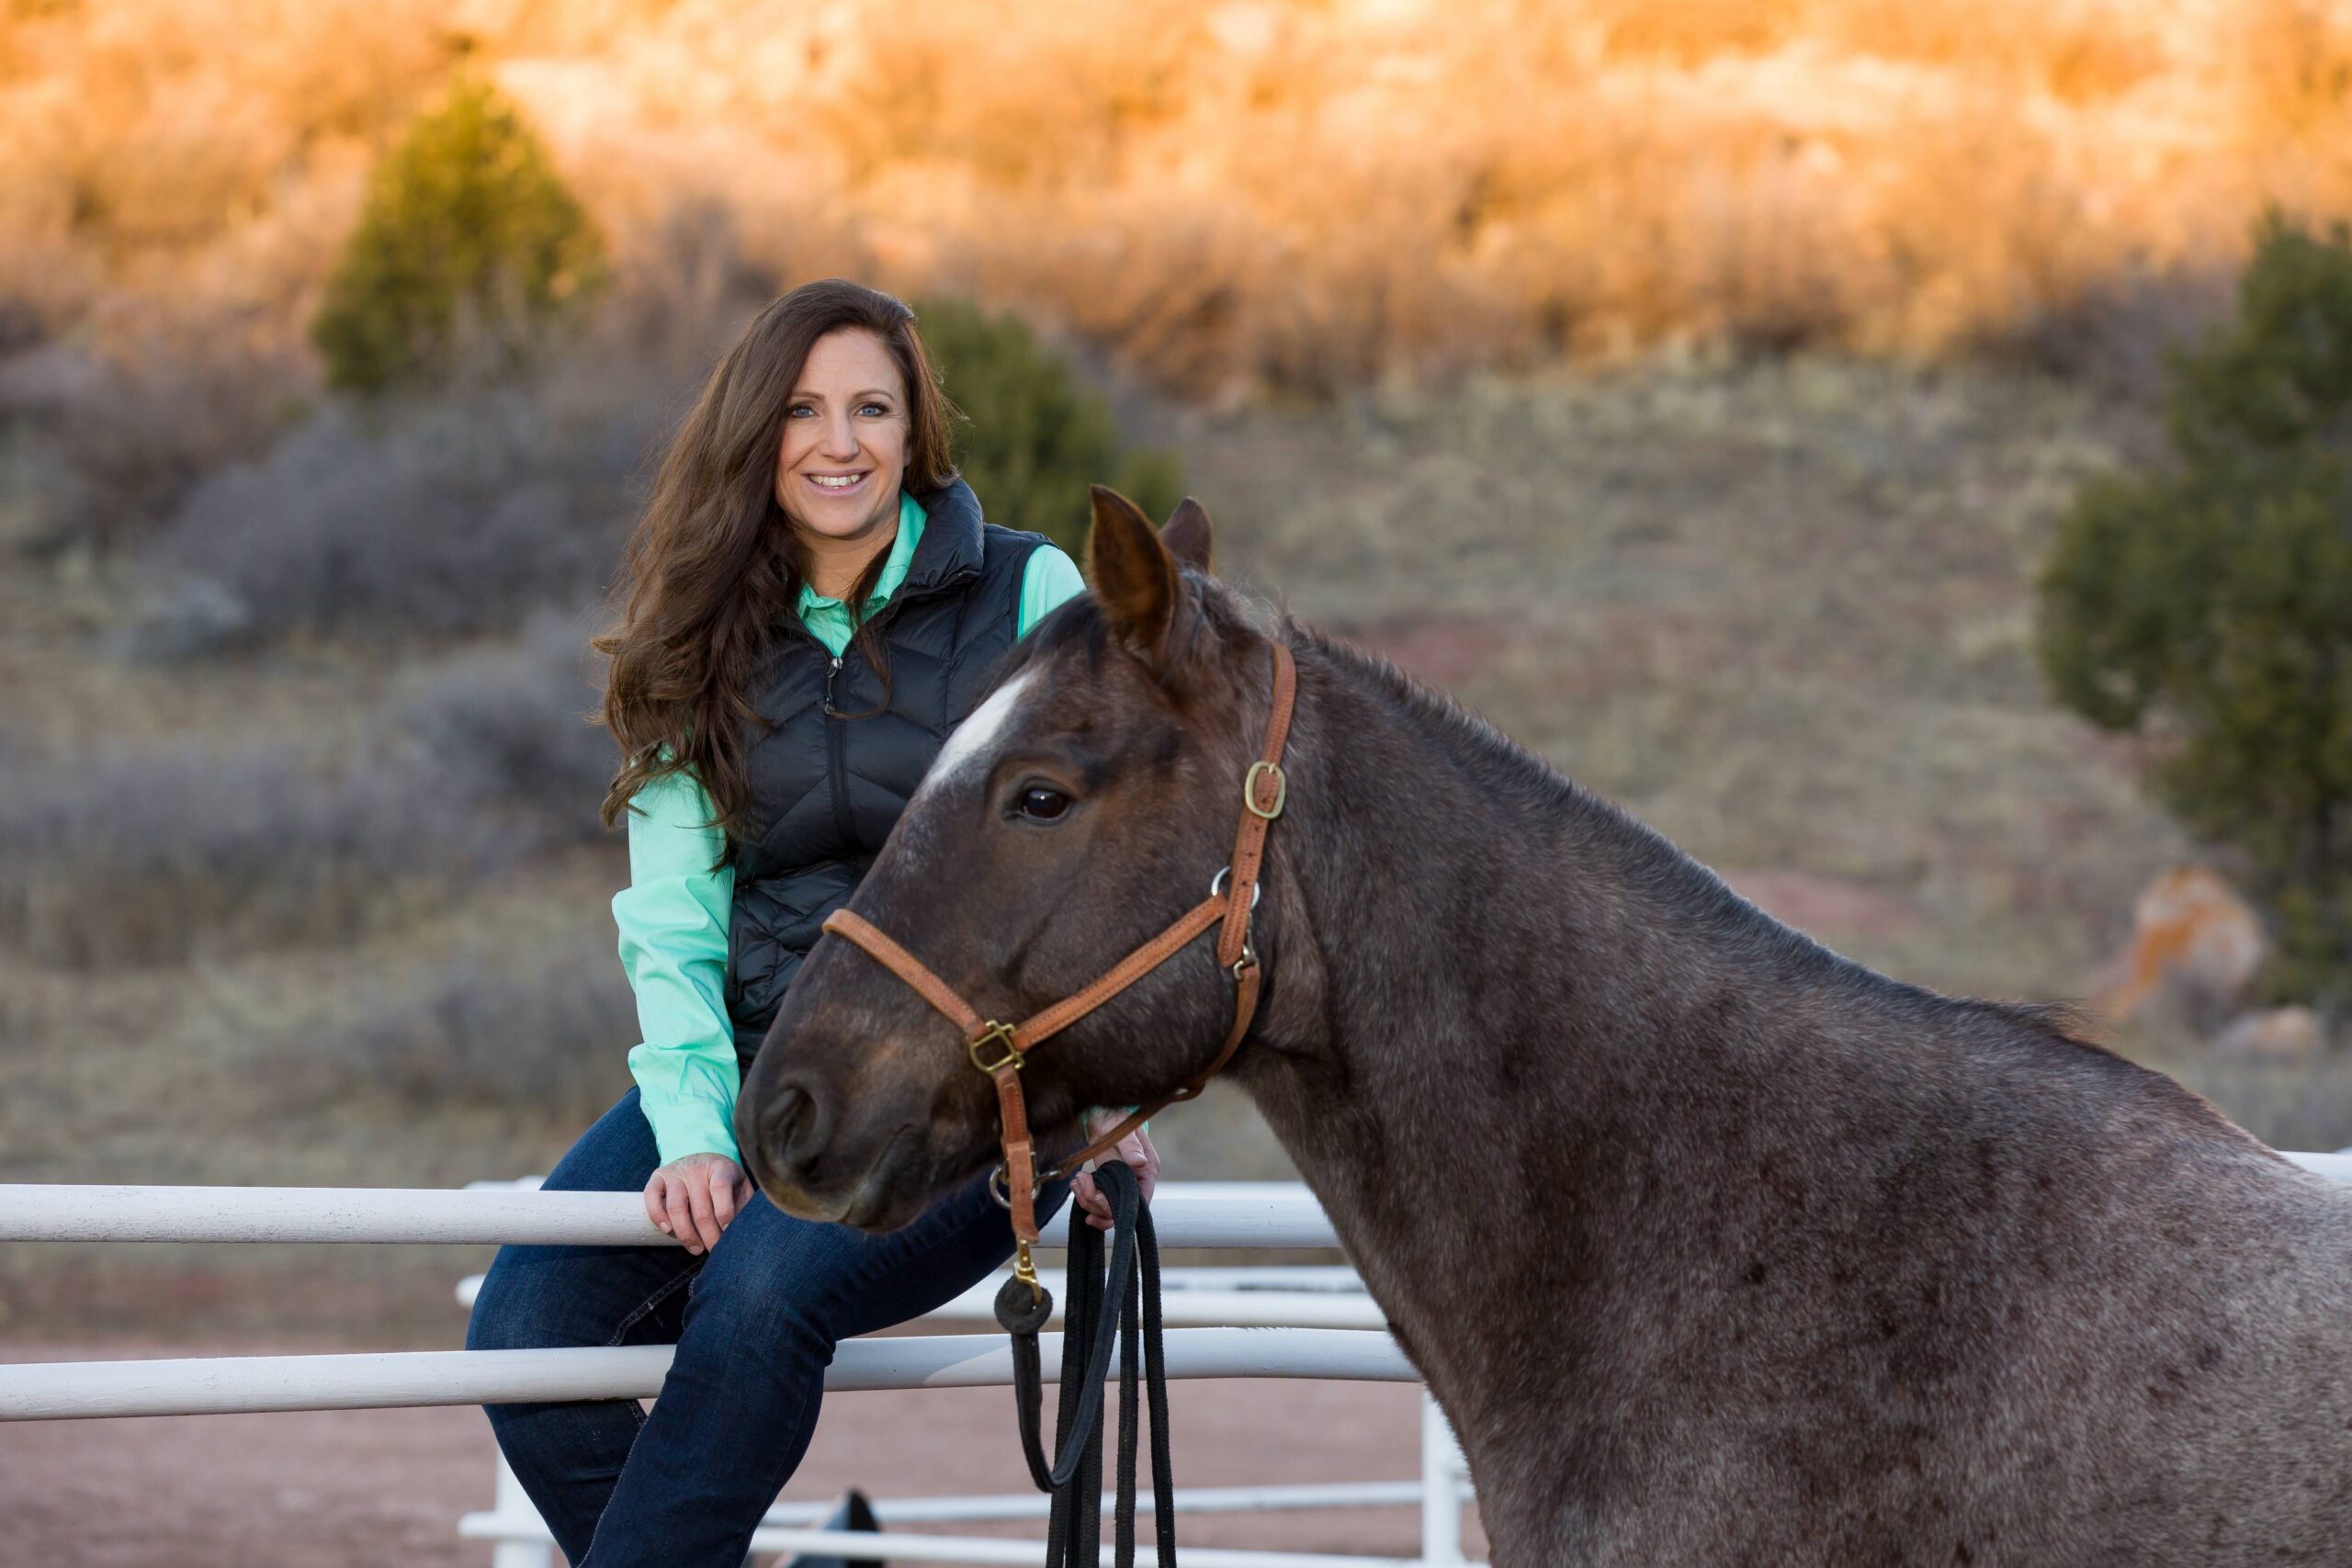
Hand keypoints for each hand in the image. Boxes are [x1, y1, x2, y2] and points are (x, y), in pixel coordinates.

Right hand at [644, 1152, 751, 1254]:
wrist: (702, 1160)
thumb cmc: (724, 1181)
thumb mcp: (740, 1187)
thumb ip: (744, 1205)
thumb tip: (743, 1232)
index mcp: (720, 1167)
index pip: (721, 1188)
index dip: (724, 1213)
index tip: (728, 1233)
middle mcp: (696, 1168)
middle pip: (700, 1207)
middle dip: (709, 1234)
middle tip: (714, 1250)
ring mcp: (675, 1172)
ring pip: (676, 1206)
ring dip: (686, 1233)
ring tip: (696, 1249)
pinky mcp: (658, 1177)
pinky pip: (652, 1197)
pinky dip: (657, 1215)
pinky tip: (668, 1230)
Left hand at [1071, 1111, 1157, 1230]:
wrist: (1101, 1114)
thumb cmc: (1114, 1119)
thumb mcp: (1123, 1130)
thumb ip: (1131, 1146)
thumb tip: (1140, 1162)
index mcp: (1148, 1170)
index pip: (1141, 1201)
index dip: (1120, 1208)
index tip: (1097, 1199)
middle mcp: (1137, 1181)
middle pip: (1120, 1209)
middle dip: (1096, 1201)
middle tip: (1081, 1181)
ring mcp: (1123, 1185)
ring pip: (1106, 1209)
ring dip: (1087, 1199)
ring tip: (1077, 1180)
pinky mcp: (1109, 1185)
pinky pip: (1098, 1203)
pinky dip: (1085, 1199)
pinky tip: (1077, 1186)